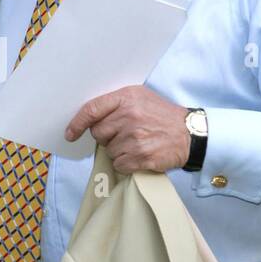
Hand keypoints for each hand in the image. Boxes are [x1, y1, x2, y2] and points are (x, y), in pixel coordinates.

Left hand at [65, 84, 189, 173]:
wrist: (190, 133)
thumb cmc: (161, 115)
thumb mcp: (140, 98)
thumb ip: (115, 104)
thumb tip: (88, 119)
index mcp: (127, 98)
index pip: (91, 110)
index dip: (77, 123)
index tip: (70, 133)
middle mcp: (130, 116)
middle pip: (98, 133)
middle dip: (107, 137)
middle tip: (124, 134)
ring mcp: (135, 137)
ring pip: (109, 151)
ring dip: (119, 151)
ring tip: (137, 143)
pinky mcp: (142, 156)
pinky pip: (120, 164)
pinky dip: (126, 163)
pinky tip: (140, 155)